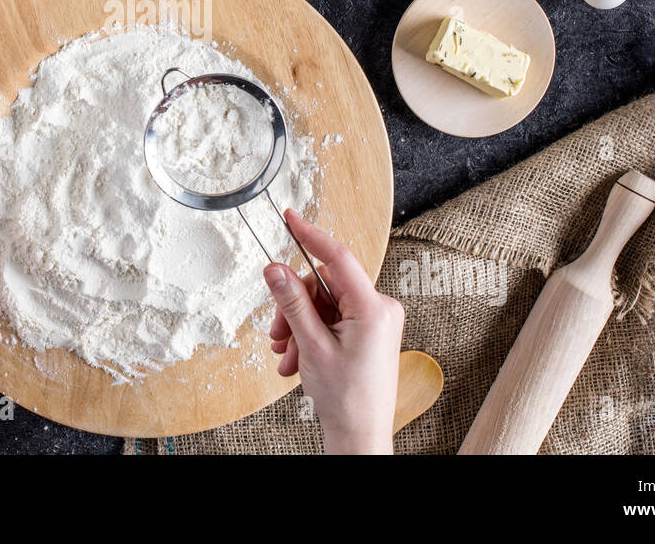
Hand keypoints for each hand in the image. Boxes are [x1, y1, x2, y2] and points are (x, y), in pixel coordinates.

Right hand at [264, 210, 404, 454]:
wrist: (361, 435)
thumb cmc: (347, 398)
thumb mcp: (312, 345)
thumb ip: (292, 303)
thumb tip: (275, 269)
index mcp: (373, 307)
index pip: (337, 258)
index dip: (310, 236)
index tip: (291, 218)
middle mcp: (379, 308)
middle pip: (324, 285)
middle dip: (295, 308)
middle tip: (279, 335)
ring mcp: (375, 320)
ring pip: (324, 304)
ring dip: (299, 326)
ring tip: (288, 355)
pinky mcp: (369, 331)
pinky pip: (332, 318)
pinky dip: (311, 334)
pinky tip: (298, 358)